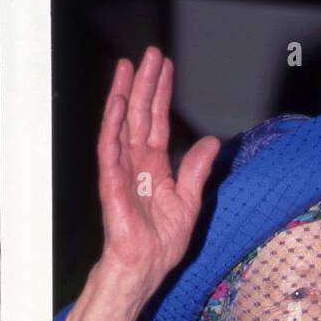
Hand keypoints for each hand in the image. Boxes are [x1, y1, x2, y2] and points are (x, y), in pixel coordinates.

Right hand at [96, 45, 220, 300]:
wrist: (145, 266)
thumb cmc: (161, 243)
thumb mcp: (189, 201)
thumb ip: (196, 170)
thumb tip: (211, 143)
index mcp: (155, 167)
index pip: (157, 122)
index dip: (161, 95)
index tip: (166, 69)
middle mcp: (136, 163)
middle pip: (138, 114)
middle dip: (144, 84)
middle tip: (150, 54)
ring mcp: (121, 170)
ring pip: (121, 123)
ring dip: (124, 94)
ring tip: (128, 66)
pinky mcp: (111, 181)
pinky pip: (109, 147)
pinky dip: (111, 124)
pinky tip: (116, 102)